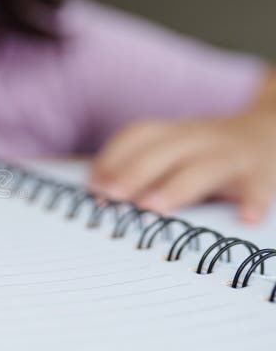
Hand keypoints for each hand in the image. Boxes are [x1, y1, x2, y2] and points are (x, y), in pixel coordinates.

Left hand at [89, 112, 275, 223]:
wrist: (268, 131)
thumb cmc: (203, 151)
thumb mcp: (171, 149)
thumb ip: (137, 165)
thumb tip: (94, 188)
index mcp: (173, 132)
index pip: (138, 135)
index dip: (113, 157)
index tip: (93, 185)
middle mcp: (199, 138)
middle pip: (164, 151)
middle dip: (134, 172)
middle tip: (112, 197)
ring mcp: (230, 155)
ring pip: (203, 167)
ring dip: (177, 187)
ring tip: (153, 208)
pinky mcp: (260, 174)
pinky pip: (257, 186)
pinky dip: (253, 201)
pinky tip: (245, 218)